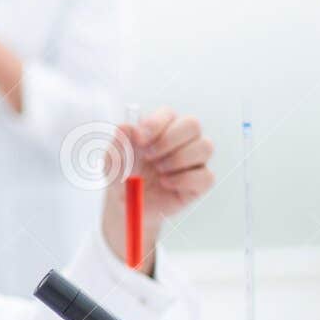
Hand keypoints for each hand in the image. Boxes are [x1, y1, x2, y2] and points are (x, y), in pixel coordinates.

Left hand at [101, 108, 213, 270]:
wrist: (127, 205)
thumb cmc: (122, 177)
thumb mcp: (113, 161)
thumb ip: (119, 144)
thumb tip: (124, 127)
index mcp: (161, 128)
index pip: (168, 114)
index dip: (155, 123)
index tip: (139, 139)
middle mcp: (182, 140)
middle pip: (193, 124)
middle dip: (170, 139)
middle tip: (148, 156)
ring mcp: (194, 160)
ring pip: (205, 147)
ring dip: (179, 159)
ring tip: (159, 172)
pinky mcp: (200, 182)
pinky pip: (206, 176)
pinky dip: (184, 180)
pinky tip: (166, 184)